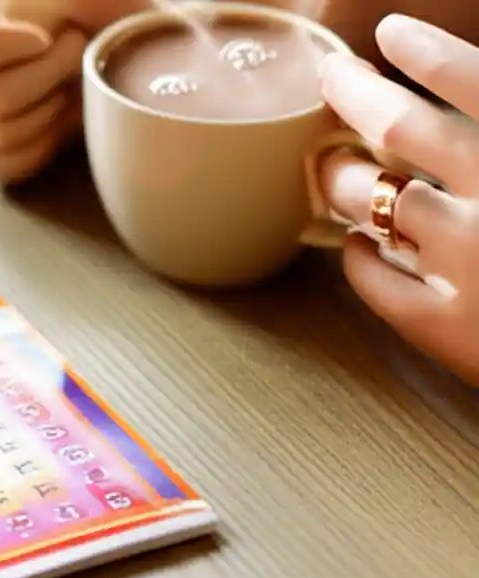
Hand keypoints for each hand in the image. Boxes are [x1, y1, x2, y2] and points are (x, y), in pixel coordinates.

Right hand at [0, 0, 146, 181]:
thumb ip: (78, 0)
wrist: (107, 40)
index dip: (2, 45)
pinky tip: (57, 118)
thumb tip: (58, 22)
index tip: (43, 39)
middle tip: (76, 50)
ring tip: (68, 81)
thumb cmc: (96, 7)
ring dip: (50, 112)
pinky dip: (41, 147)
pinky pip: (0, 164)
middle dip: (49, 78)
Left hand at [318, 15, 478, 384]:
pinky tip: (359, 244)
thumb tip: (468, 95)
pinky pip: (371, 277)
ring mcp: (468, 265)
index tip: (390, 33)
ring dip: (340, 176)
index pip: (477, 79)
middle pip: (401, 125)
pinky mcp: (445, 326)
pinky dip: (358, 254)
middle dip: (355, 91)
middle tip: (333, 75)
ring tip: (332, 166)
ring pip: (369, 198)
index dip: (427, 52)